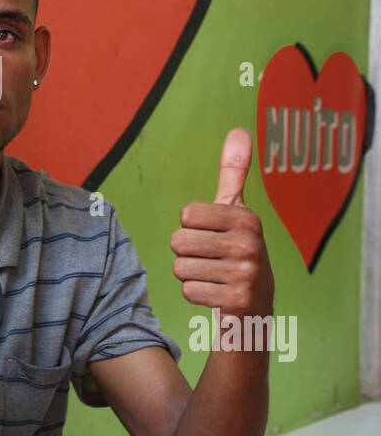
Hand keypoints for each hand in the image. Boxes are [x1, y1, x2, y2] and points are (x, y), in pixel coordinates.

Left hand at [170, 127, 273, 323]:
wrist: (255, 306)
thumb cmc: (237, 250)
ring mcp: (246, 273)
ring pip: (180, 268)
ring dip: (191, 275)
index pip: (186, 214)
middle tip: (211, 259)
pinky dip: (197, 294)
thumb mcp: (237, 211)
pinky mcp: (237, 300)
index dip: (192, 227)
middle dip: (187, 253)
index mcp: (246, 217)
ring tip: (213, 276)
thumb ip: (234, 172)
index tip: (212, 235)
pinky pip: (189, 291)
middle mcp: (250, 243)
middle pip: (179, 242)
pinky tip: (216, 293)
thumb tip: (239, 129)